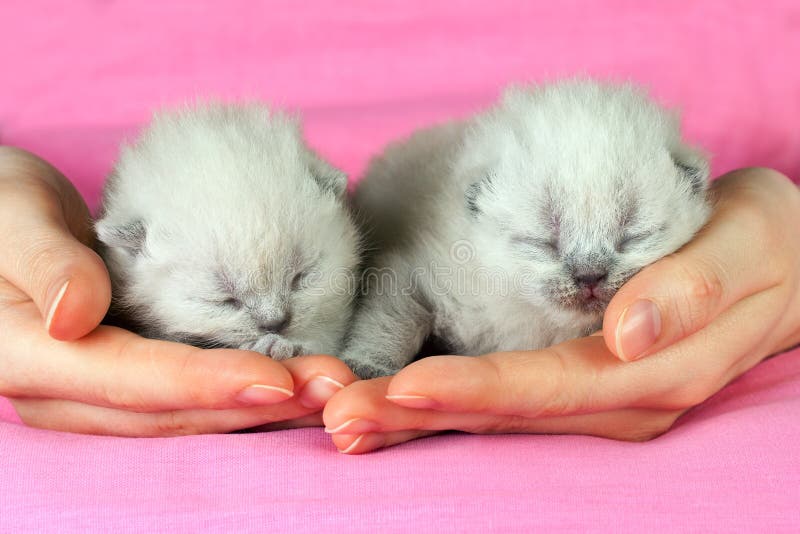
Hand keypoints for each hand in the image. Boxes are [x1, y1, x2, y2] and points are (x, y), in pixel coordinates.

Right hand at [0, 147, 355, 435]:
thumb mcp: (6, 217)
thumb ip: (41, 263)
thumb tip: (76, 318)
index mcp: (29, 358)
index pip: (132, 379)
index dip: (206, 384)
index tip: (279, 380)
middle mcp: (64, 390)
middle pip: (169, 410)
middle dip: (254, 405)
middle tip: (331, 388)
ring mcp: (95, 386)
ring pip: (183, 409)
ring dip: (258, 403)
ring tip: (327, 386)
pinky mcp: (123, 368)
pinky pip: (184, 388)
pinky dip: (237, 384)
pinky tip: (291, 375)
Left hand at [324, 168, 799, 452]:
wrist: (779, 262)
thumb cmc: (760, 245)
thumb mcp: (746, 246)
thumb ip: (693, 287)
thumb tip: (629, 333)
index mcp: (653, 376)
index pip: (549, 389)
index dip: (476, 391)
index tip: (400, 387)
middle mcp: (617, 404)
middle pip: (505, 416)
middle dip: (418, 418)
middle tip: (337, 418)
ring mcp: (595, 402)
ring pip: (495, 418)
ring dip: (416, 420)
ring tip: (341, 418)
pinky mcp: (578, 385)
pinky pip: (504, 400)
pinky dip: (444, 402)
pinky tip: (391, 398)